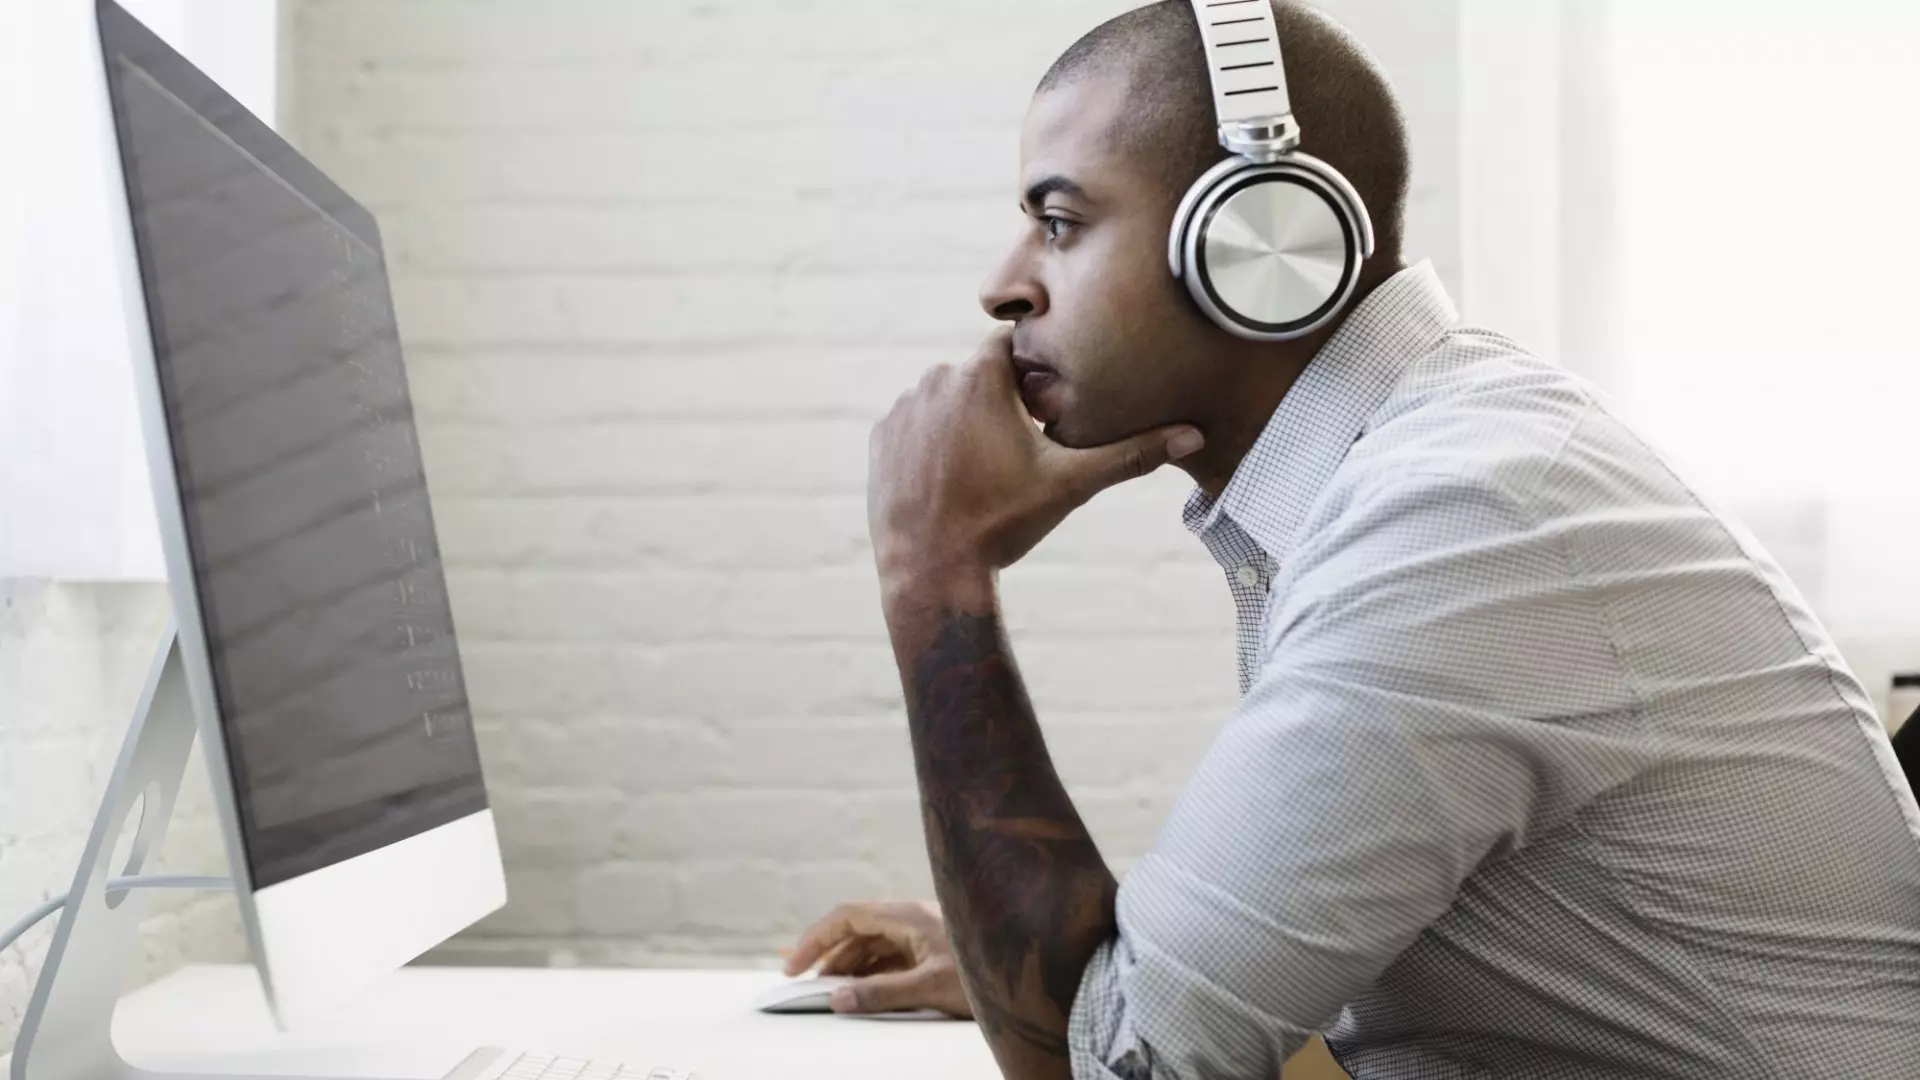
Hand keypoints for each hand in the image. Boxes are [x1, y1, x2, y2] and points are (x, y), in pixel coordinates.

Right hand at [782, 901, 972, 1017]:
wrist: (1033, 970)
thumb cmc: (987, 972)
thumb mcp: (930, 987)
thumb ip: (882, 993)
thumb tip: (836, 999)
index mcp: (908, 915)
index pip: (848, 916)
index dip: (816, 938)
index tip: (793, 966)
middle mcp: (913, 919)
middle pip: (858, 930)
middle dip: (829, 956)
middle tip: (805, 987)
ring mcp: (924, 934)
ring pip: (874, 945)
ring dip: (849, 966)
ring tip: (830, 993)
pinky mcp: (933, 951)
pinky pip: (891, 958)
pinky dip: (870, 973)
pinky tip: (862, 992)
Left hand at [867, 328, 1202, 583]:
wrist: (931, 571)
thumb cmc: (1003, 523)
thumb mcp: (1070, 485)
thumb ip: (1130, 454)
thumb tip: (1192, 436)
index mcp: (980, 379)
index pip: (1012, 347)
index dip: (1030, 374)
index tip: (1041, 406)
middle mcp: (934, 381)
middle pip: (978, 375)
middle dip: (998, 401)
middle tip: (1016, 449)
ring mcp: (903, 410)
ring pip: (945, 399)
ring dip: (963, 420)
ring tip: (983, 467)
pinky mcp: (882, 438)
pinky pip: (915, 425)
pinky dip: (932, 443)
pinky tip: (951, 477)